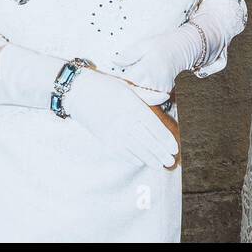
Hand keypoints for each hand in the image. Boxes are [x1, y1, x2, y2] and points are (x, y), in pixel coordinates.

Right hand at [61, 67, 177, 168]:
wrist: (77, 92)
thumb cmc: (105, 86)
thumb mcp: (127, 86)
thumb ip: (147, 95)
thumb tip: (166, 96)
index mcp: (132, 106)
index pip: (153, 126)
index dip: (165, 139)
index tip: (174, 148)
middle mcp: (124, 120)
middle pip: (147, 141)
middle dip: (160, 153)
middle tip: (170, 161)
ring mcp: (113, 132)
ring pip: (135, 150)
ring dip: (149, 159)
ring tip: (160, 165)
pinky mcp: (104, 139)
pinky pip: (121, 152)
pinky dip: (133, 158)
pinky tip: (141, 162)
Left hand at [110, 25, 203, 105]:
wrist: (187, 46)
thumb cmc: (165, 43)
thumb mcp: (145, 44)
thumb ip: (129, 55)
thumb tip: (114, 61)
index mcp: (146, 69)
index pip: (126, 80)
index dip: (119, 78)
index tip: (113, 75)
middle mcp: (154, 82)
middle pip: (134, 91)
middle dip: (128, 86)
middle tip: (122, 81)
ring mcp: (161, 88)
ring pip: (142, 94)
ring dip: (137, 90)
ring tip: (135, 81)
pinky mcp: (167, 91)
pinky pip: (152, 95)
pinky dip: (147, 91)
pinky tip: (144, 83)